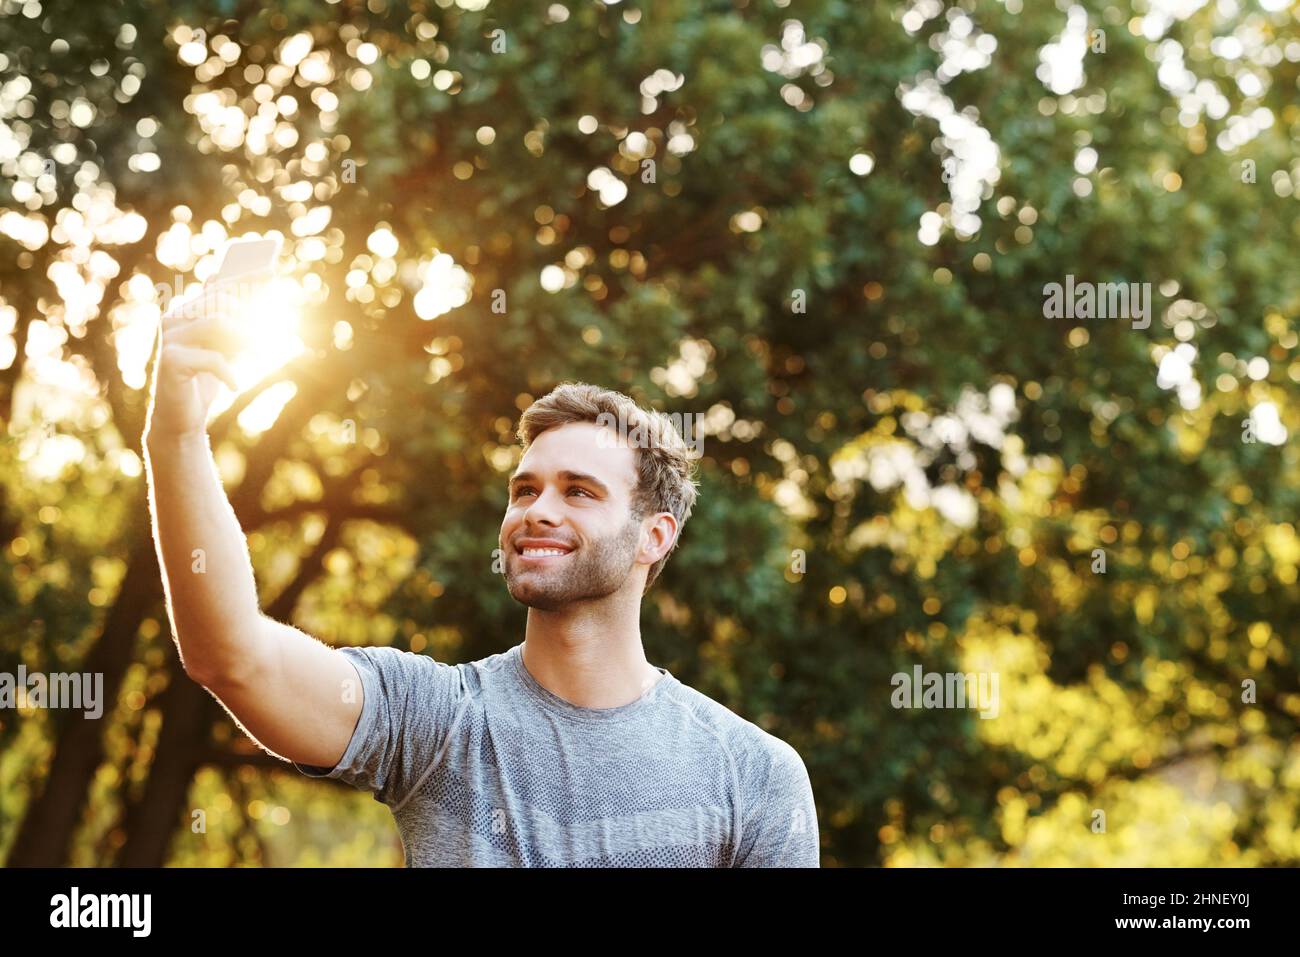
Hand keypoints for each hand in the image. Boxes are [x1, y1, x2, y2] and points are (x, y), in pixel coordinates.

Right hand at [143, 282, 252, 441]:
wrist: (181, 417)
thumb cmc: (205, 378)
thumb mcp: (225, 348)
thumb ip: (234, 321)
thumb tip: (252, 291)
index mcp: (186, 311)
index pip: (219, 286)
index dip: (245, 278)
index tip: (272, 271)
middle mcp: (173, 319)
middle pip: (220, 301)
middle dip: (250, 315)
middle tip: (268, 336)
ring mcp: (169, 338)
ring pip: (217, 322)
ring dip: (244, 338)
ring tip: (256, 355)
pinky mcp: (169, 361)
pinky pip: (211, 358)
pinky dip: (229, 372)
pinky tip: (234, 385)